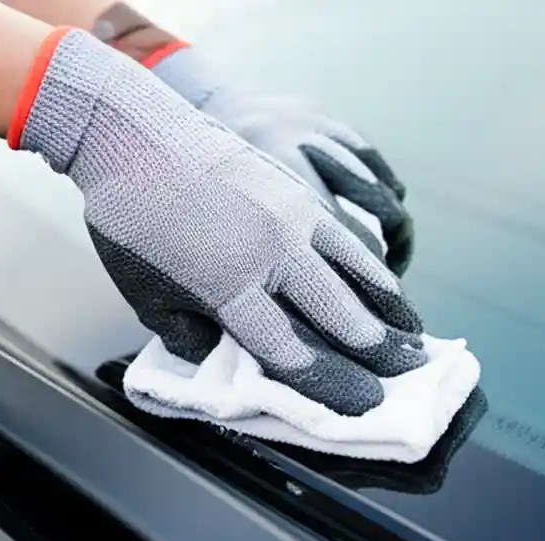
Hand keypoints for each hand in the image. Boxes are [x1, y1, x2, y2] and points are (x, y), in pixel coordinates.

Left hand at [11, 29, 425, 414]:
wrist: (131, 133)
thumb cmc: (129, 221)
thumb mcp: (145, 295)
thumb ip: (190, 334)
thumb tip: (227, 354)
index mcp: (229, 286)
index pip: (292, 351)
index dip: (332, 384)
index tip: (363, 404)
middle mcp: (270, 251)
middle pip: (339, 312)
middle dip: (378, 349)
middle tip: (411, 373)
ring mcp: (288, 214)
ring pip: (354, 268)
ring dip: (388, 304)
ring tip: (415, 330)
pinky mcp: (293, 186)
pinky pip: (343, 233)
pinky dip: (369, 263)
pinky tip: (383, 277)